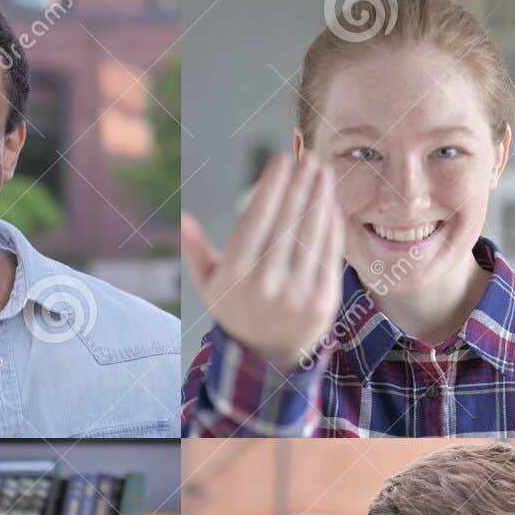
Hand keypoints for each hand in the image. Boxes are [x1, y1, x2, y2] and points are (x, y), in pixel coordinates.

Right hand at [180, 153, 344, 368]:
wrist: (269, 354)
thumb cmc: (237, 308)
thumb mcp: (209, 285)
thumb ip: (196, 253)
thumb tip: (183, 220)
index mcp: (233, 278)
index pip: (256, 221)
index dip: (271, 188)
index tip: (282, 161)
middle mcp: (264, 287)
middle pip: (286, 224)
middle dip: (299, 186)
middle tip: (307, 159)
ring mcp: (296, 295)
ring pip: (311, 236)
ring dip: (319, 199)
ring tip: (322, 174)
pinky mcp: (322, 301)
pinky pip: (329, 255)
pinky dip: (331, 226)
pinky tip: (330, 204)